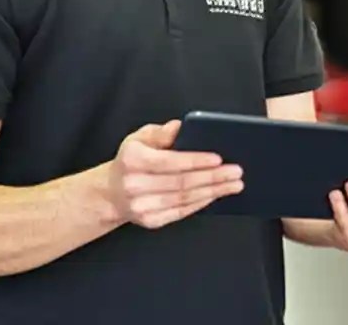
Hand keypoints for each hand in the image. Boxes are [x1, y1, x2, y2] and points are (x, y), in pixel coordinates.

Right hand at [105, 120, 243, 229]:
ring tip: (234, 184)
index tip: (219, 158)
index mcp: (132, 159)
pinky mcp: (150, 220)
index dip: (196, 161)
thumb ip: (160, 132)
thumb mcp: (139, 138)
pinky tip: (216, 195)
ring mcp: (142, 206)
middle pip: (181, 181)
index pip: (170, 161)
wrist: (112, 192)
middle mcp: (135, 184)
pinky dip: (202, 203)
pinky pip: (182, 212)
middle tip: (235, 172)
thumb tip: (180, 127)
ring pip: (185, 198)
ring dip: (213, 191)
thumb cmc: (131, 160)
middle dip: (212, 177)